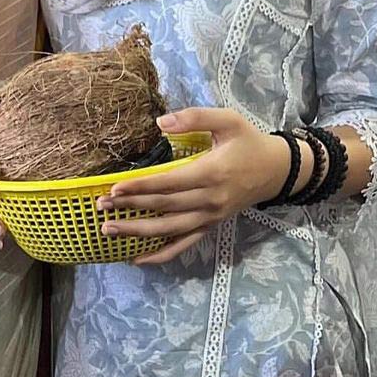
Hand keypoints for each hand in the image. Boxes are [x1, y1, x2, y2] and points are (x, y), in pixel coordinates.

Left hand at [96, 107, 296, 264]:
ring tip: (109, 230)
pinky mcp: (211, 226)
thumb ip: (195, 118)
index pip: (168, 183)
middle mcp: (209, 200)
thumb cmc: (249, 142)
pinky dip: (161, 254)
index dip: (141, 187)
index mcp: (211, 173)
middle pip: (164, 207)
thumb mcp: (228, 120)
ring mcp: (210, 217)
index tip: (115, 189)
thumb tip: (160, 123)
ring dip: (138, 232)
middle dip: (130, 208)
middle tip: (100, 207)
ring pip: (169, 230)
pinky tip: (137, 258)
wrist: (276, 170)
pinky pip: (184, 245)